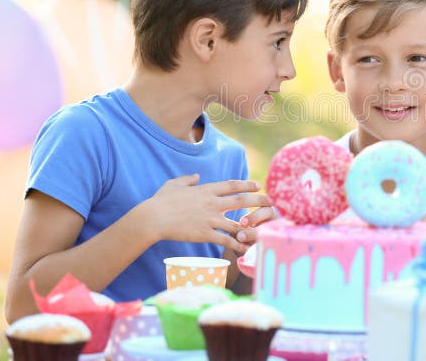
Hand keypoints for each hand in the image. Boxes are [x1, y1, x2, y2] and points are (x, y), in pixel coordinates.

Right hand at [144, 175, 271, 252]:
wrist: (153, 218)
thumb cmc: (160, 201)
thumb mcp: (174, 184)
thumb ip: (187, 179)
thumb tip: (196, 176)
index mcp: (206, 190)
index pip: (232, 185)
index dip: (247, 184)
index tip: (258, 185)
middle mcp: (212, 203)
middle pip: (242, 200)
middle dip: (259, 200)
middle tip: (272, 202)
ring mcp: (210, 219)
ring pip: (237, 222)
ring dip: (252, 226)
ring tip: (264, 229)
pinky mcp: (205, 234)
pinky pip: (226, 240)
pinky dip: (237, 244)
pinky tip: (245, 248)